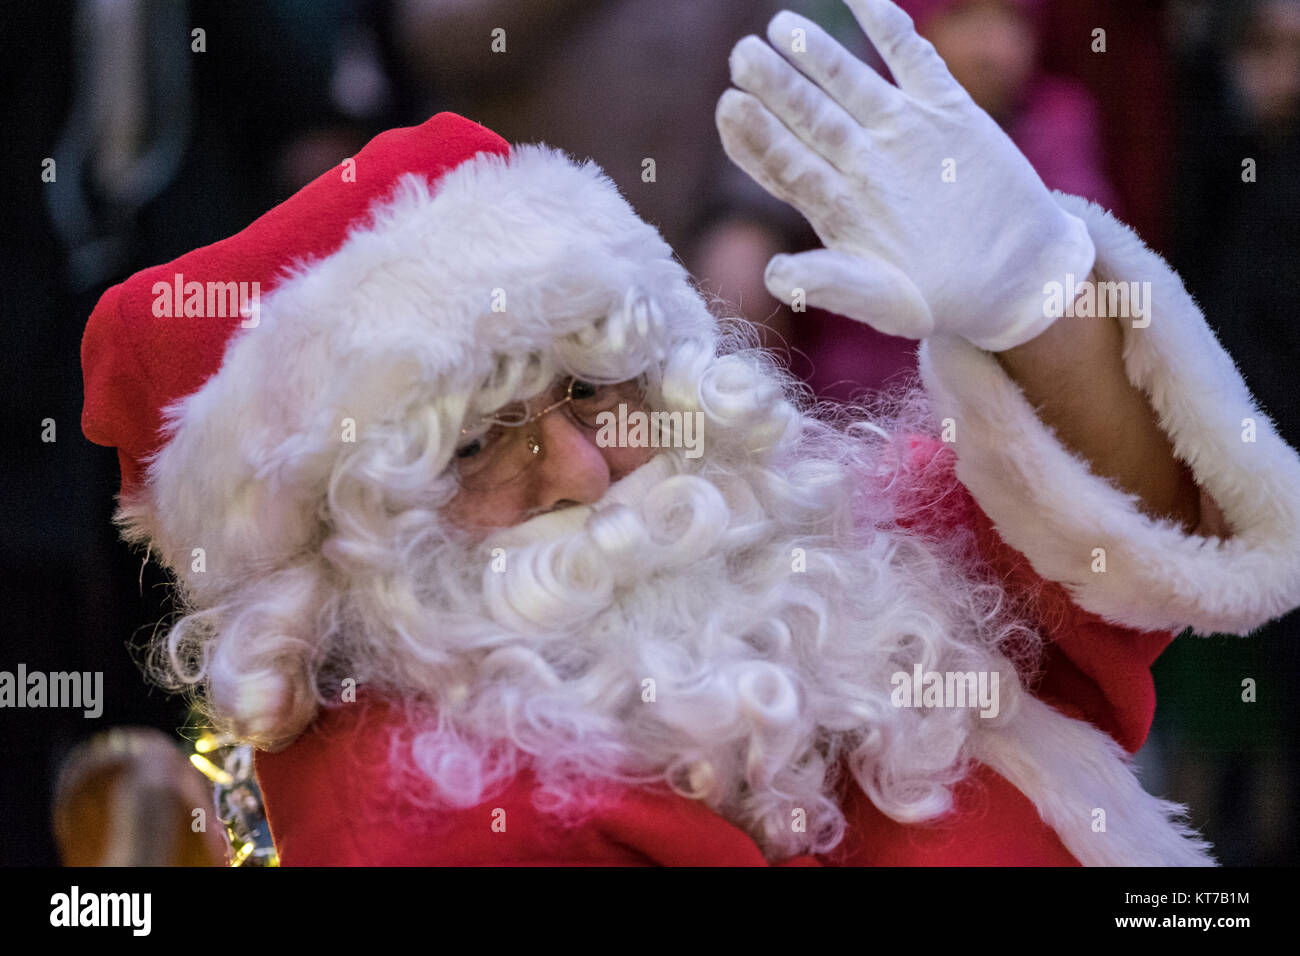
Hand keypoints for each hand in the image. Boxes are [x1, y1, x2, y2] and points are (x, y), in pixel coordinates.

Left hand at [715, 0, 1095, 351]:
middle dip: (774, 87)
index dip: (755, 138)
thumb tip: (772, 275)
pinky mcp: (947, 112)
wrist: (1015, 278)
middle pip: (808, 118)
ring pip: (850, 83)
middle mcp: (861, 163)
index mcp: (837, 207)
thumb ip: (828, 283)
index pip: (784, 165)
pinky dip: (890, 28)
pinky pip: (914, 60)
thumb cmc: (942, 297)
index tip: (728, 110)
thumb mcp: (883, 301)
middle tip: (741, 56)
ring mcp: (901, 133)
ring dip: (817, 53)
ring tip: (782, 25)